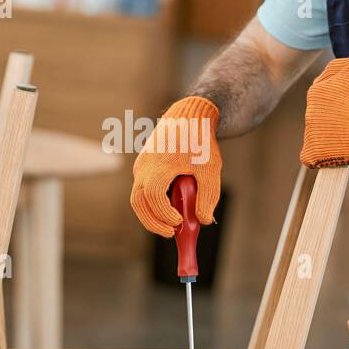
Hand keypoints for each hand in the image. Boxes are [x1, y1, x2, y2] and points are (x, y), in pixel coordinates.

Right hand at [129, 96, 221, 236]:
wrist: (189, 115)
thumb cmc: (200, 140)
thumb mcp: (210, 169)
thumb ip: (208, 196)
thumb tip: (203, 220)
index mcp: (158, 166)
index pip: (154, 198)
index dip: (165, 214)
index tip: (180, 222)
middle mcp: (144, 167)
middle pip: (139, 203)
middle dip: (153, 222)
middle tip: (171, 233)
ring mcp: (141, 166)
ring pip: (138, 198)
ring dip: (152, 214)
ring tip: (172, 223)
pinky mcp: (143, 166)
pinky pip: (143, 189)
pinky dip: (153, 202)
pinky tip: (172, 206)